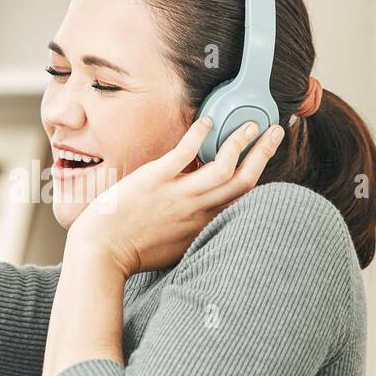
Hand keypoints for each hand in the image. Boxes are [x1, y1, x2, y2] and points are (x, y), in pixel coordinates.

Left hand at [67, 118, 285, 276]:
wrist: (101, 253)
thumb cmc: (133, 253)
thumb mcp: (175, 250)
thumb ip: (192, 233)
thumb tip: (202, 222)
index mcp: (204, 227)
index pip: (243, 201)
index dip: (259, 177)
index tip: (264, 162)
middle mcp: (197, 211)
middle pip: (244, 181)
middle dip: (264, 153)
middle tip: (275, 132)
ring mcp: (178, 195)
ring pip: (223, 166)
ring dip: (241, 142)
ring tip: (249, 124)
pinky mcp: (155, 179)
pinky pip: (185, 153)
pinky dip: (200, 135)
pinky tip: (207, 121)